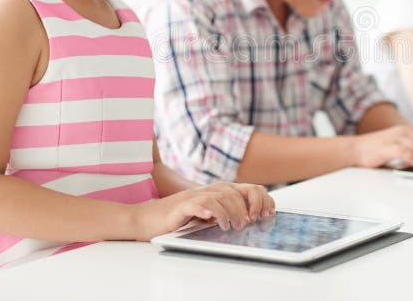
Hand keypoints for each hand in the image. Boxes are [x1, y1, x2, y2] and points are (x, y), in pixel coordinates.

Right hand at [133, 182, 274, 240]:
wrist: (145, 220)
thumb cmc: (174, 219)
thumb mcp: (204, 216)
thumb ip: (221, 213)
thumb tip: (246, 219)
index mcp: (214, 191)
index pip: (245, 188)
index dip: (260, 198)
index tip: (268, 213)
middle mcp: (206, 190)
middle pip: (235, 191)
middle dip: (248, 206)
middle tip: (250, 222)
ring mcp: (194, 195)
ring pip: (222, 196)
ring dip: (233, 211)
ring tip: (236, 226)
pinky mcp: (182, 205)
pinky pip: (202, 204)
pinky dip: (213, 212)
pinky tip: (218, 223)